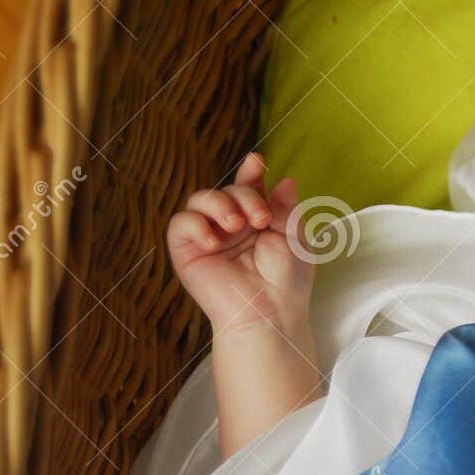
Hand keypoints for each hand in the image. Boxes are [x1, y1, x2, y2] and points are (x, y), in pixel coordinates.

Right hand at [167, 152, 313, 336]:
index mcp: (258, 220)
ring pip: (200, 199)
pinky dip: (195, 224)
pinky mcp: (187, 251)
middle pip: (228, 190)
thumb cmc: (287, 281)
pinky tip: (214, 240)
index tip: (257, 162)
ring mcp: (209, 237)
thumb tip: (287, 180)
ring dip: (219, 204)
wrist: (270, 312)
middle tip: (262, 219)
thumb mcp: (295, 238)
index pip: (249, 187)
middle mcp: (232, 226)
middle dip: (245, 195)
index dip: (251, 173)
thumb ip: (287, 209)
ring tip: (237, 225)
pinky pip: (180, 223)